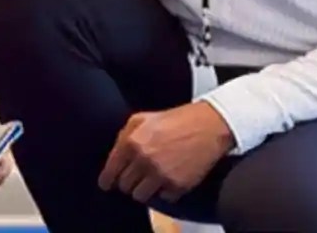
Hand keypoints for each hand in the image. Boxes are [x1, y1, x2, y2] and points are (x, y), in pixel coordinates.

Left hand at [98, 102, 232, 203]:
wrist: (209, 126)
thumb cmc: (177, 120)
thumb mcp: (142, 118)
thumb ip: (124, 136)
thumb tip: (113, 157)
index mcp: (132, 142)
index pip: (111, 172)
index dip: (107, 180)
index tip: (107, 184)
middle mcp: (144, 159)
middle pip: (125, 186)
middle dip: (129, 181)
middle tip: (139, 173)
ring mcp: (161, 174)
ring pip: (140, 196)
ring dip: (145, 189)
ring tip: (154, 177)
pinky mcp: (177, 185)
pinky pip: (162, 198)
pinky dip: (165, 191)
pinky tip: (171, 176)